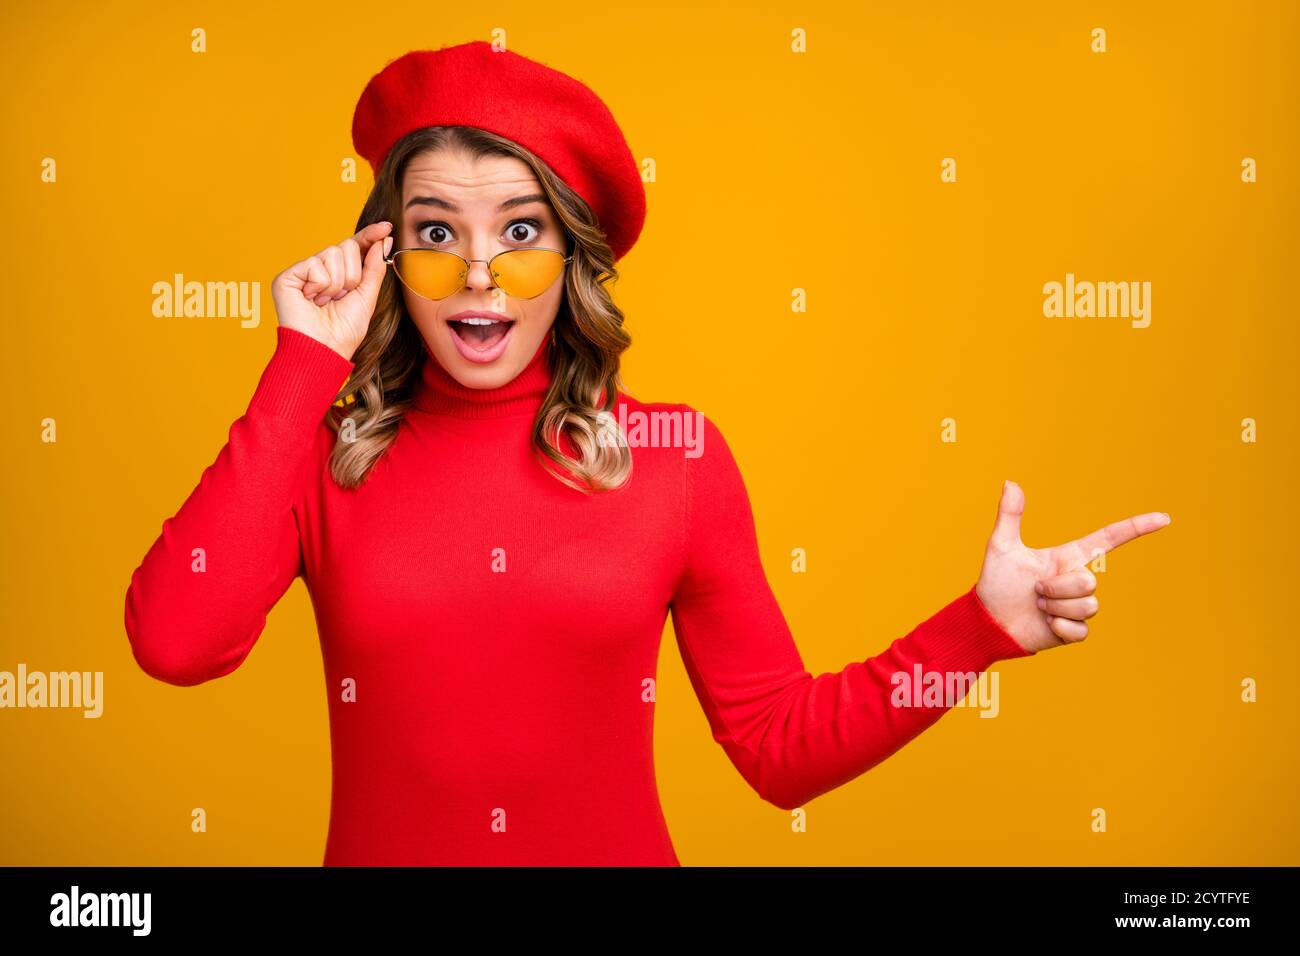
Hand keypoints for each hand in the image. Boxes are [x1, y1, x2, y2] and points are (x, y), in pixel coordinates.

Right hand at [271, 221, 393, 360]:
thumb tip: (384, 239)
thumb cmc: (344, 331)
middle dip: (353, 275)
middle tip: (341, 297)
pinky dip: (320, 285)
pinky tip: (311, 300)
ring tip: (326, 302)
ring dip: (337, 282)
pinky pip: (315, 264)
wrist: (324, 350)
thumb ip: (374, 268)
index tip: (386, 227)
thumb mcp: (367, 297)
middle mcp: (320, 269)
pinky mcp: (288, 276)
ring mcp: (303, 271)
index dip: (370, 236)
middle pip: (347, 247)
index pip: (355, 247)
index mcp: (339, 274)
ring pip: (332, 253)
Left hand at [975, 481, 1169, 652]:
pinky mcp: (1075, 631)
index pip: (1109, 539)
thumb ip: (1009, 516)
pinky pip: (1080, 629)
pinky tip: (1045, 625)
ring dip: (1055, 607)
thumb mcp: (1002, 547)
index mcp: (1069, 557)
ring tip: (1038, 607)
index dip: (1136, 528)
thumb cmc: (996, 583)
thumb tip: (1011, 482)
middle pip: (1090, 581)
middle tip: (1035, 590)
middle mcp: (1078, 580)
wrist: (988, 621)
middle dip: (1057, 587)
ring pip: (1087, 605)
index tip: (1164, 518)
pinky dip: (1058, 627)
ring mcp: (1078, 606)